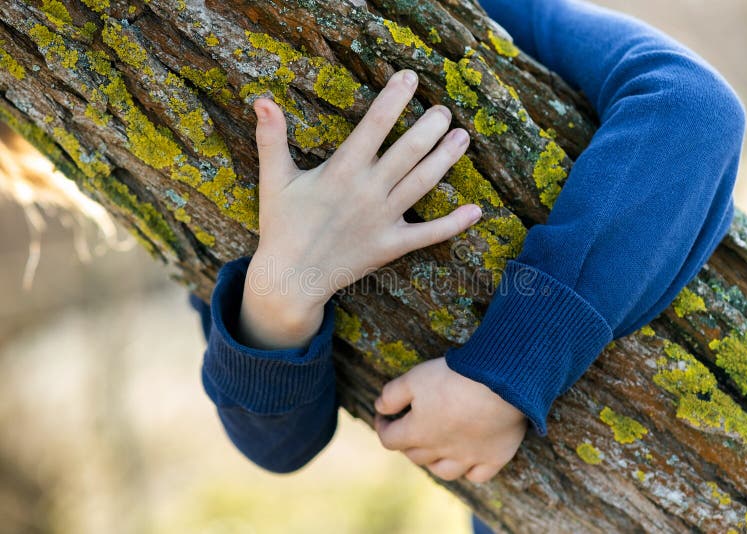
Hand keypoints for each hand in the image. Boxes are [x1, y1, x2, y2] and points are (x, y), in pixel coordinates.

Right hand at [239, 69, 481, 349]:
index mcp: (342, 171)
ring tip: (462, 137)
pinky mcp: (391, 245)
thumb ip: (271, 138)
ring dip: (446, 159)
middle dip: (430, 126)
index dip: (394, 98)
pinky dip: (454, 223)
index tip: (410, 78)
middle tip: (444, 109)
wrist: (290, 279)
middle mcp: (368, 192)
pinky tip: (476, 210)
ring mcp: (383, 219)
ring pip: (423, 183)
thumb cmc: (282, 226)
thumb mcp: (273, 179)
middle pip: (409, 151)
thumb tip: (261, 100)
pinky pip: (429, 234)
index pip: (375, 125)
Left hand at [374, 358, 526, 482]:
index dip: (382, 427)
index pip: (390, 439)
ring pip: (443, 471)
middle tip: (409, 429)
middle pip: (416, 456)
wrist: (500, 382)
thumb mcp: (414, 377)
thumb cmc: (454, 377)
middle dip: (408, 443)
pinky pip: (478, 475)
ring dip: (434, 462)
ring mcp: (468, 457)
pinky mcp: (494, 457)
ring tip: (435, 449)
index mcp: (418, 432)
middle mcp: (441, 450)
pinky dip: (470, 471)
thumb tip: (379, 407)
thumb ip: (392, 394)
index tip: (383, 417)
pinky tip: (468, 461)